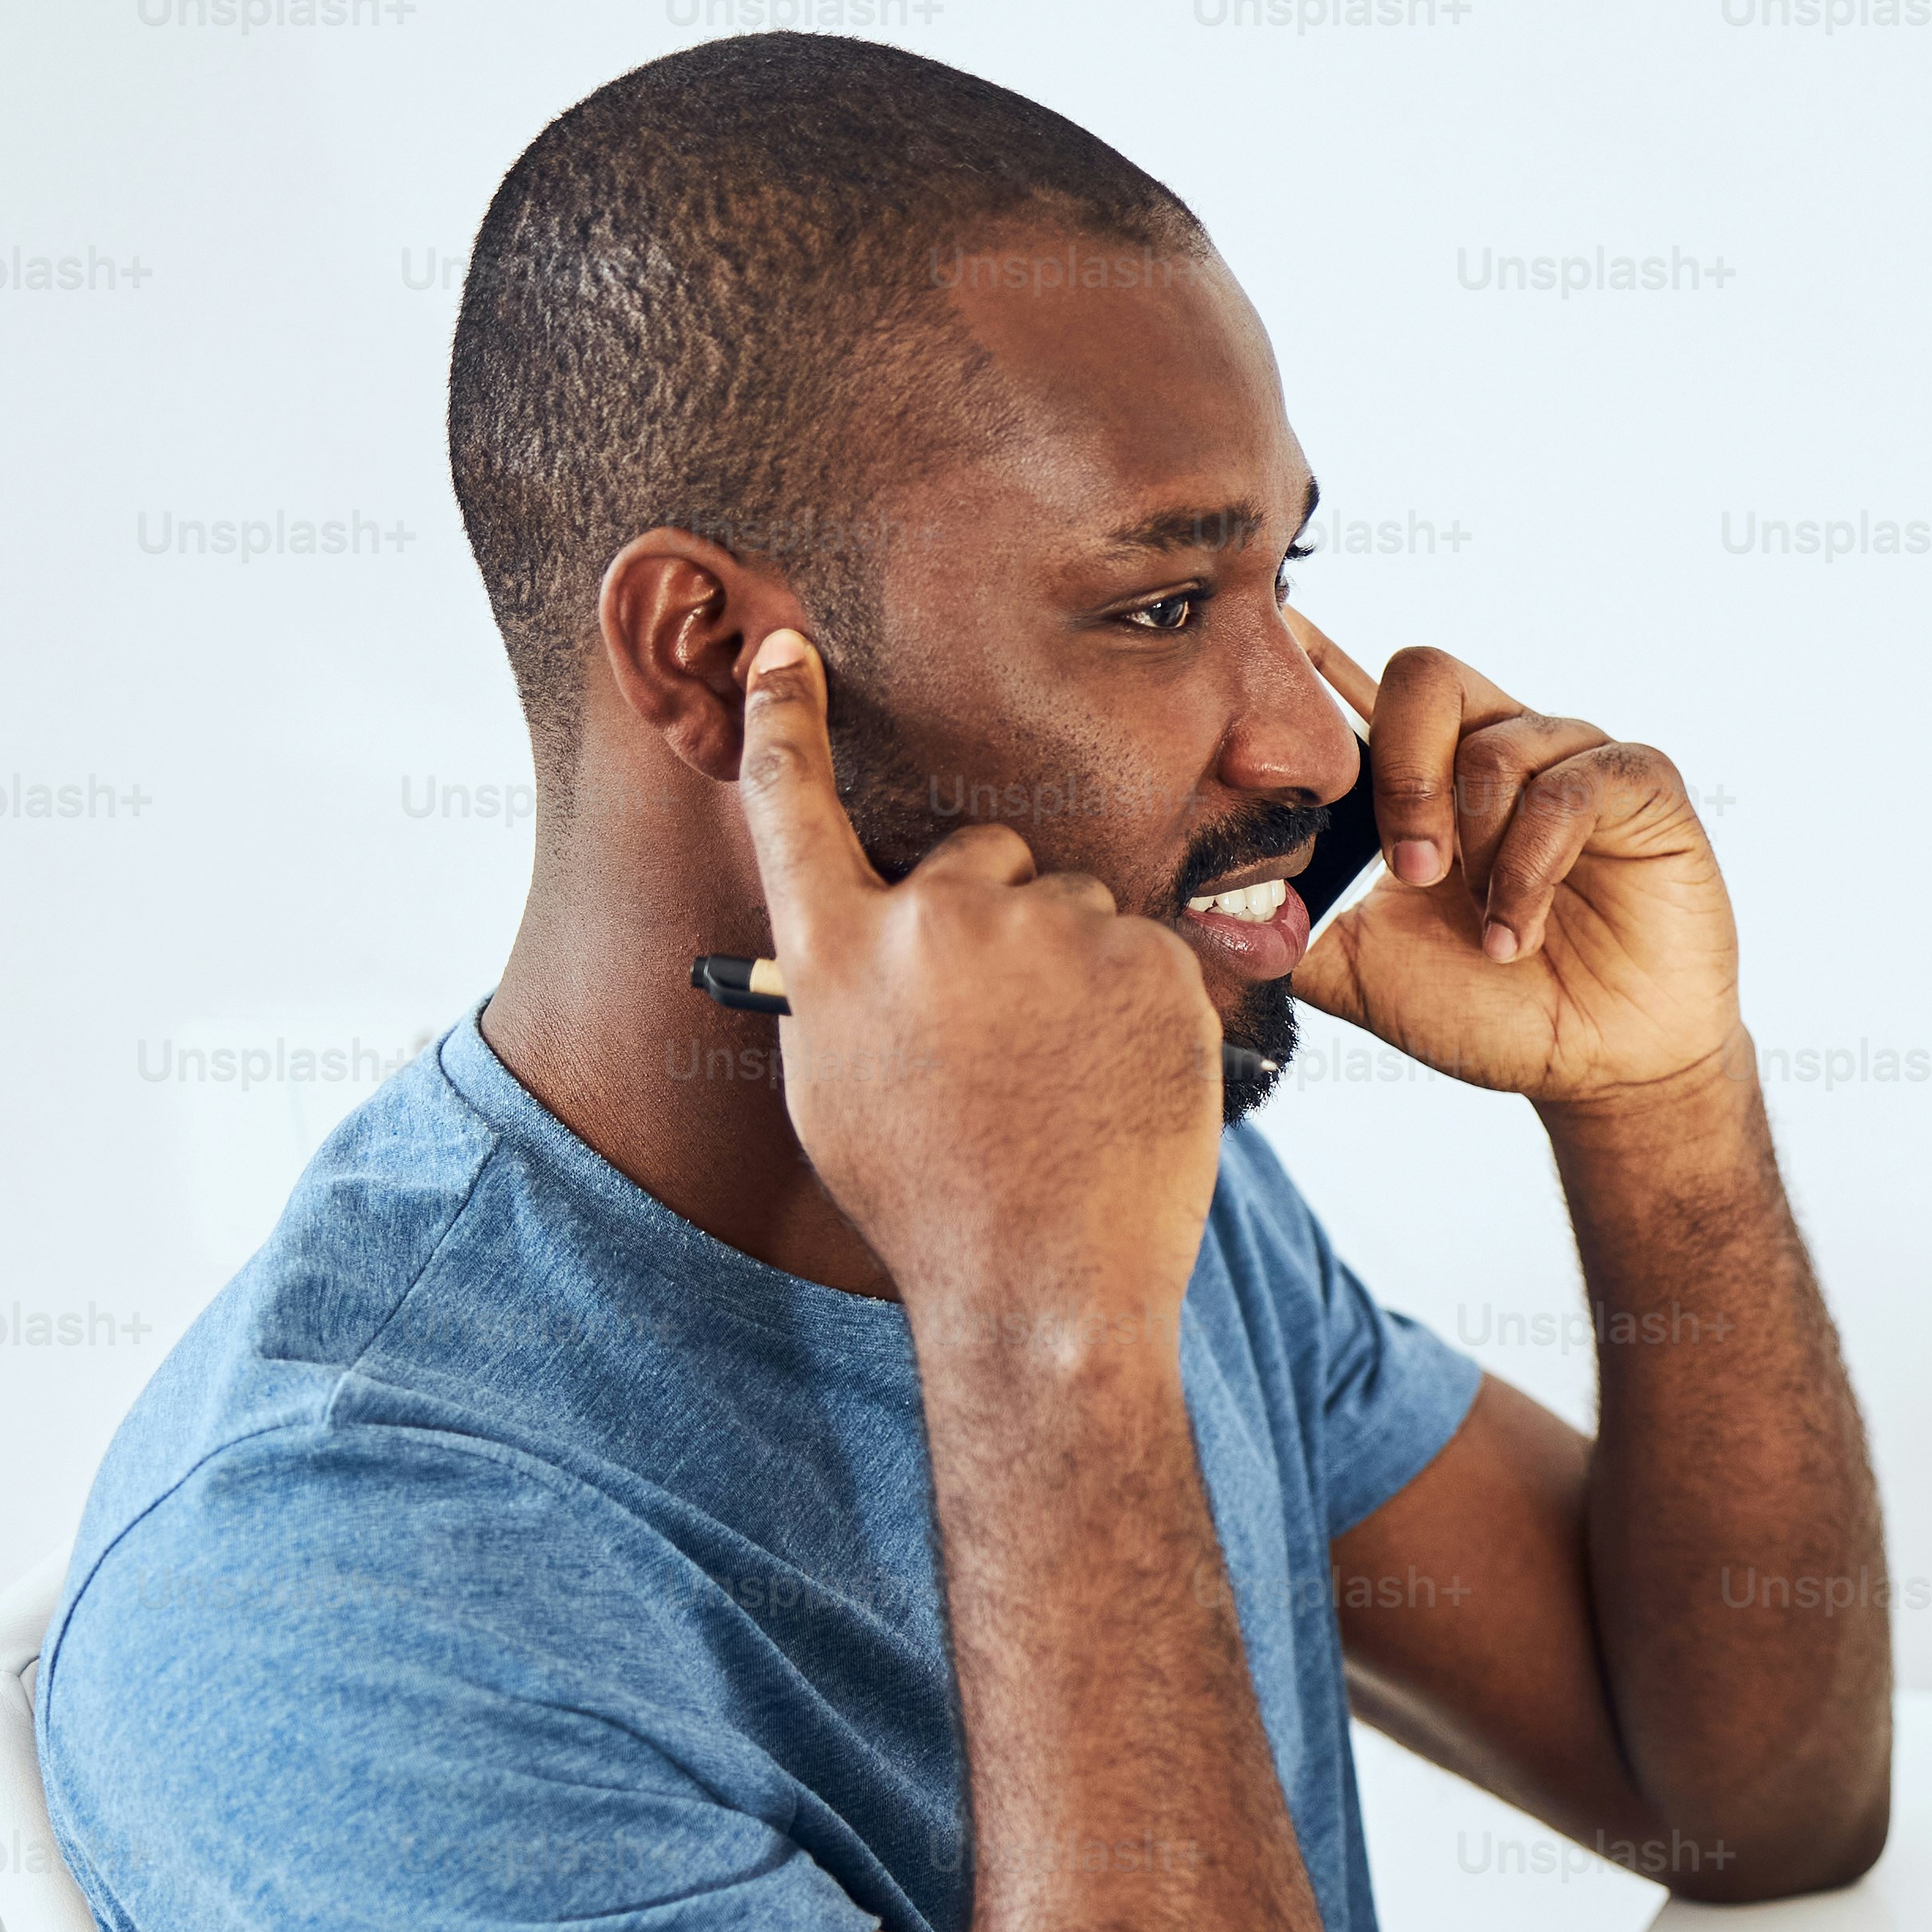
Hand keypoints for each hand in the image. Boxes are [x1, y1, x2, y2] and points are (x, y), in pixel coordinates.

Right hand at [734, 629, 1221, 1339]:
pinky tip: (1118, 1080)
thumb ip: (844, 987)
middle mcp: (934, 918)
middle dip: (993, 914)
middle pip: (975, 853)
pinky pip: (1145, 949)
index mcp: (839, 952)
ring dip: (1072, 962)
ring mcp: (1048, 931)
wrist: (1043, 1286)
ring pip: (1072, 903)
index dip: (783, 715)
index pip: (791, 801)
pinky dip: (1139, 1000)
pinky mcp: (1148, 957)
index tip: (784, 645)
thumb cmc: (933, 1204)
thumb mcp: (836, 1090)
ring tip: (1064, 1075)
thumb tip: (859, 931)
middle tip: (1005, 1029)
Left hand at [1282, 613, 1741, 1109]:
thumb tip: (1199, 896)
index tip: (1265, 637)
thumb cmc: (1484, 1011)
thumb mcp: (1357, 972)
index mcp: (1415, 776)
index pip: (1350, 681)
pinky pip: (1573, 783)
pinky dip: (1533, 863)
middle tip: (1406, 869)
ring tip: (1486, 933)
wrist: (1596, 1068)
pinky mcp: (1637, 782)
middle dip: (1403, 773)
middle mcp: (1489, 747)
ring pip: (1498, 740)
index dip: (1307, 651)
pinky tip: (1519, 930)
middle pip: (1424, 672)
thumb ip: (1281, 927)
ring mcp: (1567, 757)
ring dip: (1480, 848)